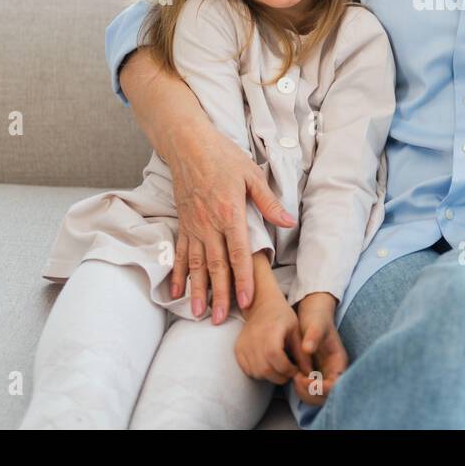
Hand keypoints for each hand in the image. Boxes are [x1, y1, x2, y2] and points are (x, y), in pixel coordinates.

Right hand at [169, 130, 294, 324]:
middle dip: (220, 295)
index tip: (245, 300)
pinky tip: (175, 292)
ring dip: (197, 291)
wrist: (189, 145)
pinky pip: (179, 253)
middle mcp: (209, 224)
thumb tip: (289, 223)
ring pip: (195, 265)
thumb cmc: (224, 157)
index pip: (238, 253)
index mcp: (230, 213)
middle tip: (221, 320)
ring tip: (198, 314)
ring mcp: (193, 226)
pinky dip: (177, 274)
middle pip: (215, 266)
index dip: (242, 278)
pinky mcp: (183, 224)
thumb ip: (269, 203)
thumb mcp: (252, 175)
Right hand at [234, 283, 302, 385]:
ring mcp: (243, 345)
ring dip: (271, 376)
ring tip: (279, 368)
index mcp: (270, 331)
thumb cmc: (283, 317)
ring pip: (257, 373)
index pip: (276, 357)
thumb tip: (309, 373)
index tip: (295, 369)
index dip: (287, 368)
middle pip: (266, 369)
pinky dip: (260, 373)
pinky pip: (248, 370)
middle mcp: (254, 339)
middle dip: (281, 376)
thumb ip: (302, 353)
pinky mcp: (238, 350)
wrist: (261, 306)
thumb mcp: (296, 331)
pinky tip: (268, 365)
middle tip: (289, 372)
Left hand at [291, 293, 347, 406]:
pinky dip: (301, 389)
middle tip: (296, 379)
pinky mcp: (314, 377)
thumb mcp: (316, 324)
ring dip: (305, 392)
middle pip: (327, 396)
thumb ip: (313, 335)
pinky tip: (293, 376)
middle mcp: (334, 372)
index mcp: (339, 362)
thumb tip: (307, 349)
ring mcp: (324, 376)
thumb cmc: (316, 319)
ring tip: (294, 377)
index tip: (306, 379)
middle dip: (311, 392)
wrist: (311, 315)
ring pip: (317, 397)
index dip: (322, 387)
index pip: (336, 385)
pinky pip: (309, 391)